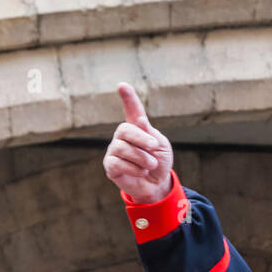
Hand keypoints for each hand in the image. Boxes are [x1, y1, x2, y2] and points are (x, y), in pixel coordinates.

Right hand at [103, 82, 173, 203]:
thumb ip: (151, 133)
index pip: (131, 109)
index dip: (128, 98)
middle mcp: (122, 136)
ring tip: (150, 165)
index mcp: (137, 128)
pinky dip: (134, 169)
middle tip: (154, 148)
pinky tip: (140, 172)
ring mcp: (115, 150)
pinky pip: (118, 163)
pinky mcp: (110, 165)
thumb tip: (139, 120)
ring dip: (142, 158)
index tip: (122, 85)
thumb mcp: (161, 146)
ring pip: (123, 148)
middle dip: (142, 139)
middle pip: (125, 129)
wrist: (158, 186)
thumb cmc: (159, 164)